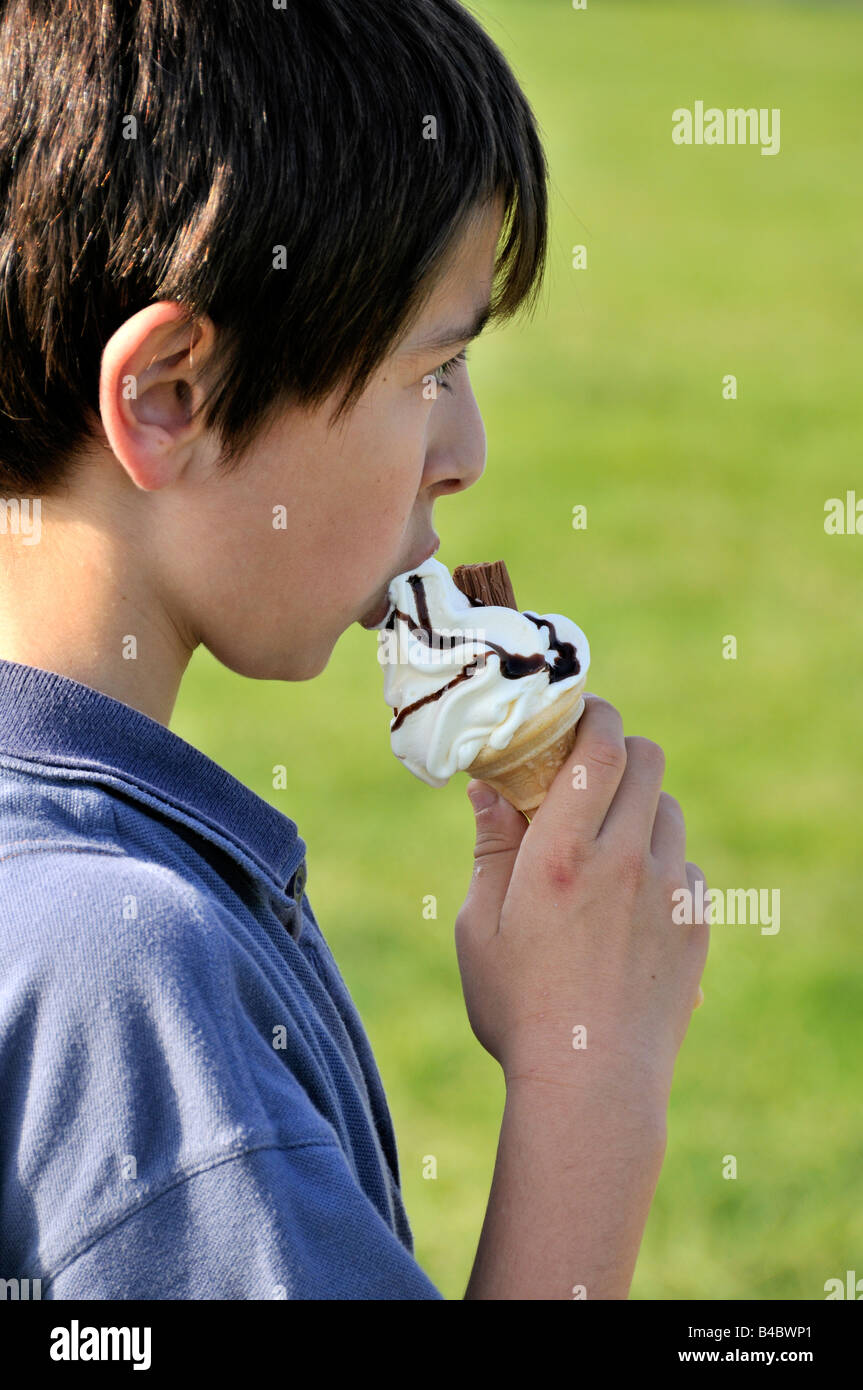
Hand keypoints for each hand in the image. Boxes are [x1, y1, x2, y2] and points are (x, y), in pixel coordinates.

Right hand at [454, 695, 708, 1098]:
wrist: (591, 1086)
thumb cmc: (518, 1010)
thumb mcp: (479, 927)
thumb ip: (491, 846)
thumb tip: (488, 785)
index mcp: (559, 854)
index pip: (598, 747)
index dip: (594, 715)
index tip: (579, 714)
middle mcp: (622, 861)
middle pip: (647, 761)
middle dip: (620, 750)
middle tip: (591, 771)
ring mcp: (668, 892)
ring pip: (669, 811)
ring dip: (639, 809)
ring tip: (608, 843)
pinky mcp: (696, 925)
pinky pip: (688, 868)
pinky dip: (662, 865)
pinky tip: (631, 901)